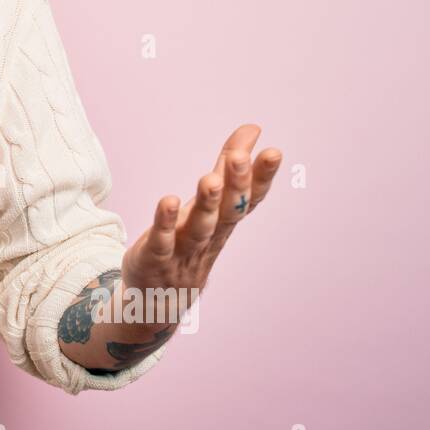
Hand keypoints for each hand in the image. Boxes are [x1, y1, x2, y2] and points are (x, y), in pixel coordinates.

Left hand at [119, 124, 282, 323]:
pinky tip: (167, 201)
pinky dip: (164, 224)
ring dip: (206, 205)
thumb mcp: (211, 203)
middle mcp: (209, 235)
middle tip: (240, 158)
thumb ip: (228, 166)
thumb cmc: (190, 243)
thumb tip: (252, 129)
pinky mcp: (156, 258)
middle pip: (227, 211)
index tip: (273, 152)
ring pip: (199, 228)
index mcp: (225, 221)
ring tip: (209, 180)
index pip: (247, 199)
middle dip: (235, 185)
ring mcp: (184, 250)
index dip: (261, 178)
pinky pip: (161, 241)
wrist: (160, 300)